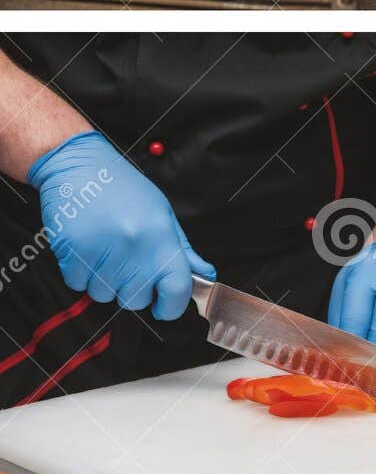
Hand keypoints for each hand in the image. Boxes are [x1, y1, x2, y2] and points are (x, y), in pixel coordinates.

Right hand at [28, 132, 213, 320]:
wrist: (80, 167)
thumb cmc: (123, 189)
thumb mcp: (162, 213)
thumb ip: (182, 249)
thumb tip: (205, 274)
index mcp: (161, 237)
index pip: (177, 290)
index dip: (172, 306)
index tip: (165, 306)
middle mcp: (134, 248)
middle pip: (136, 300)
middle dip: (132, 289)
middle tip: (127, 262)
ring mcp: (102, 253)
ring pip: (104, 295)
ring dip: (103, 280)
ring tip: (105, 248)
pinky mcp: (72, 255)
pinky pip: (77, 285)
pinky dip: (80, 273)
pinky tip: (86, 246)